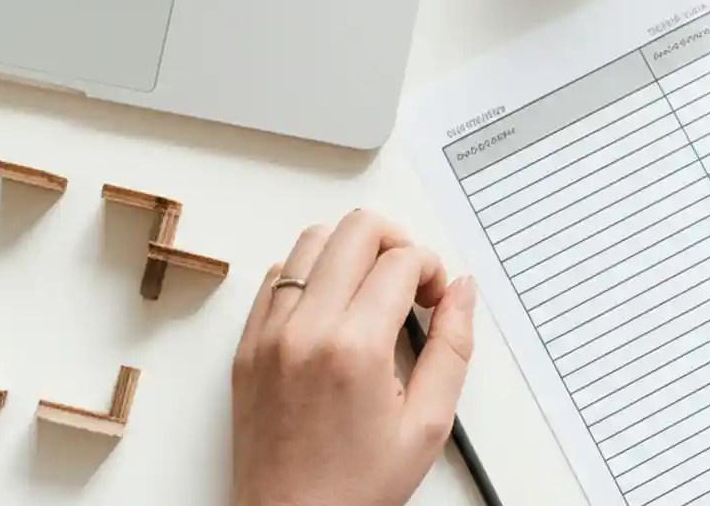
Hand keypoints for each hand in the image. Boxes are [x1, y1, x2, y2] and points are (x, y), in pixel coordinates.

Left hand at [232, 211, 476, 505]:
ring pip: (311, 239)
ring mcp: (269, 333)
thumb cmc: (355, 486)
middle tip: (410, 281)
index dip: (432, 268)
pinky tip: (334, 306)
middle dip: (396, 242)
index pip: (401, 260)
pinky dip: (311, 273)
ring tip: (373, 290)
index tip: (436, 298)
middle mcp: (305, 329)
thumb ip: (453, 347)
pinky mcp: (247, 344)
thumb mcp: (428, 424)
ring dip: (351, 250)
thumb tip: (462, 291)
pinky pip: (277, 275)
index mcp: (355, 348)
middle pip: (355, 229)